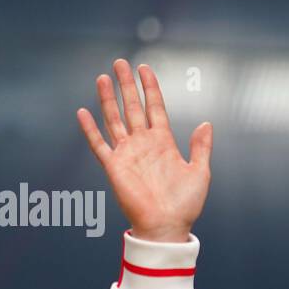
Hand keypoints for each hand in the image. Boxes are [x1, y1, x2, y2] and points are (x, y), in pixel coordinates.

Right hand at [76, 59, 211, 242]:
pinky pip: (99, 144)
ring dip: (108, 99)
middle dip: (127, 85)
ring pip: (115, 119)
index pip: (155, 108)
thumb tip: (206, 123)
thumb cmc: (185, 204)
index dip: (150, 88)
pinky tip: (83, 112)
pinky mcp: (114, 167)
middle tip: (120, 62)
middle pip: (133, 107)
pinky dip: (91, 129)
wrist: (167, 226)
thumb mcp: (200, 172)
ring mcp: (128, 154)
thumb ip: (201, 147)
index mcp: (164, 142)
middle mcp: (144, 144)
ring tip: (103, 77)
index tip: (145, 69)